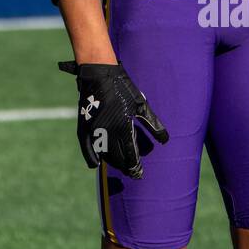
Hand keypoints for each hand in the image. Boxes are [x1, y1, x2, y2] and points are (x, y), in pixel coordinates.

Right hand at [59, 60, 168, 177]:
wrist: (99, 75)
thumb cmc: (123, 89)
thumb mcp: (141, 105)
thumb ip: (153, 124)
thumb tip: (165, 140)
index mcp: (123, 128)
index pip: (131, 155)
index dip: (135, 166)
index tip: (140, 172)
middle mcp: (108, 133)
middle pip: (118, 159)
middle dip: (125, 167)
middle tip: (131, 172)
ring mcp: (94, 131)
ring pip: (104, 154)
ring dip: (112, 162)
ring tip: (120, 166)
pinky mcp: (84, 127)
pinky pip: (86, 147)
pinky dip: (91, 157)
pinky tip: (96, 164)